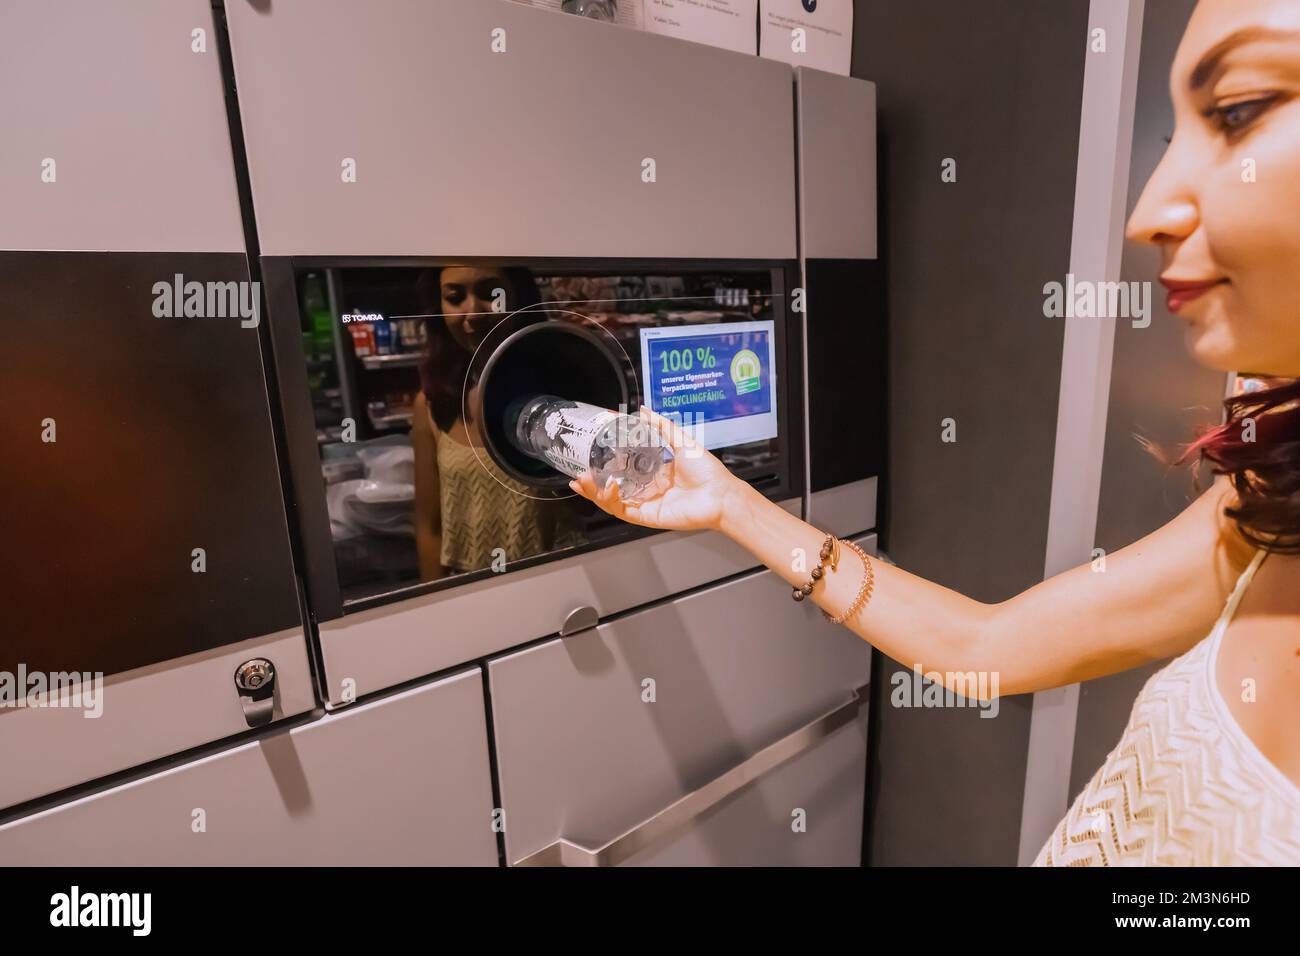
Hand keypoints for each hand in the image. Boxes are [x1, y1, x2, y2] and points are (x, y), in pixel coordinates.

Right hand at [569, 406, 746, 531]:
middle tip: (578, 473)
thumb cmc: (707, 471)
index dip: (603, 467)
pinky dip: (612, 501)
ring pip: (612, 502)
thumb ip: (661, 426)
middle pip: (612, 489)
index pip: (621, 472)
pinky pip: (624, 511)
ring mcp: (646, 505)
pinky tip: (607, 487)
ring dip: (595, 493)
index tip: (589, 457)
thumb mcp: (681, 441)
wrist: (721, 494)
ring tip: (582, 481)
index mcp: (652, 474)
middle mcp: (646, 491)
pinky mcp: (648, 517)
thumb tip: (642, 410)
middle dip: (592, 483)